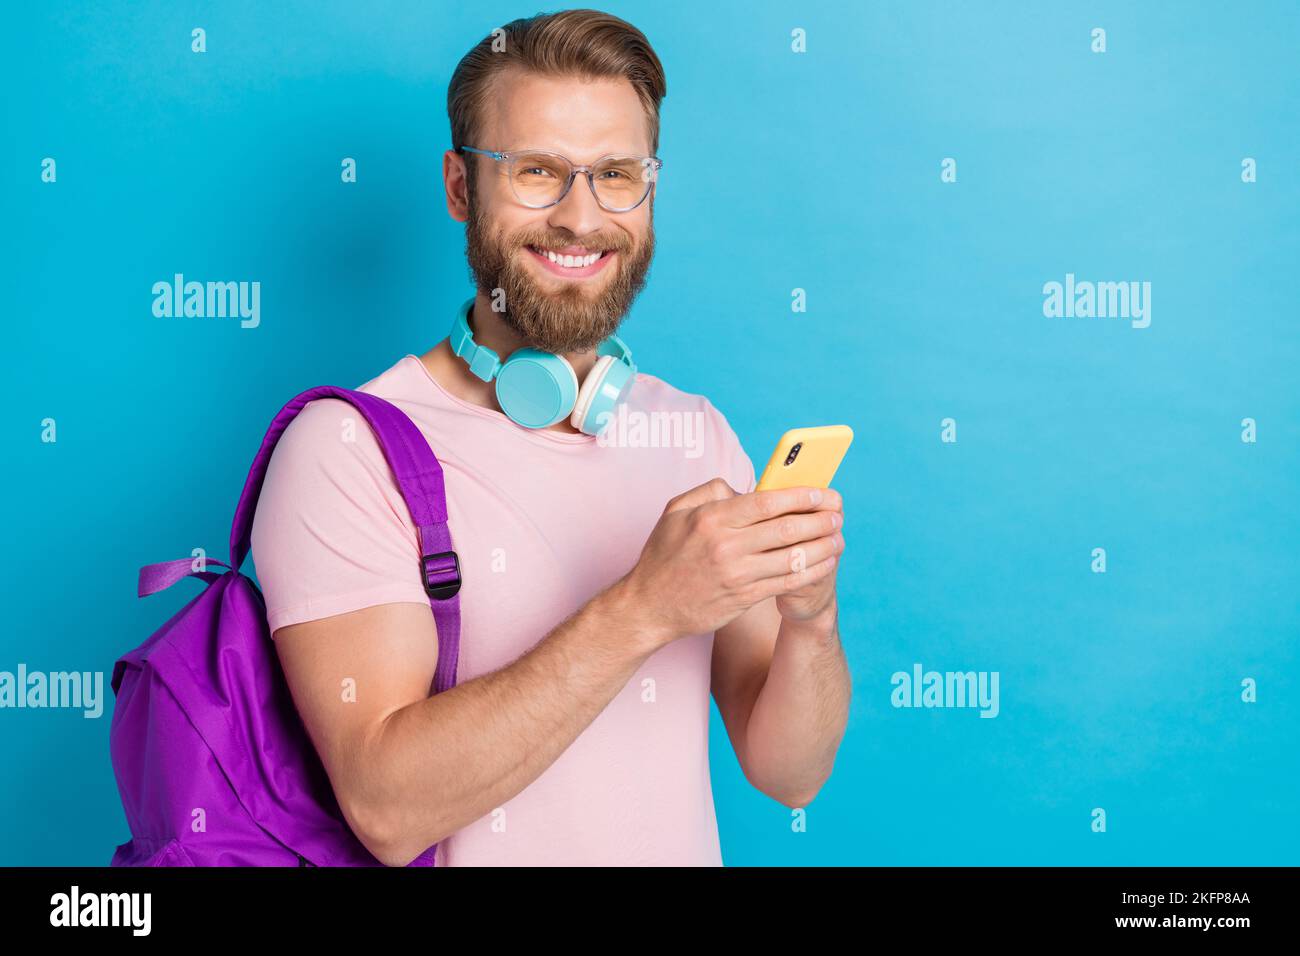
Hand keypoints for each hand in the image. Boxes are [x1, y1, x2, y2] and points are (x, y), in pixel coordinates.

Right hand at [617, 478, 843, 649]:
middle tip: (839, 514)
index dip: (800, 496)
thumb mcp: (675, 511)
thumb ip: (711, 491)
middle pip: (787, 528)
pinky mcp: (743, 598)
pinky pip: (786, 583)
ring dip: (823, 547)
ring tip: (839, 538)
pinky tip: (825, 564)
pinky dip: (811, 572)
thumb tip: (746, 487)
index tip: (822, 493)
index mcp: (712, 518)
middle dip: (820, 520)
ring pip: (792, 557)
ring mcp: (736, 574)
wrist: (649, 607)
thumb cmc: (663, 555)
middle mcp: (726, 545)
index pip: (767, 502)